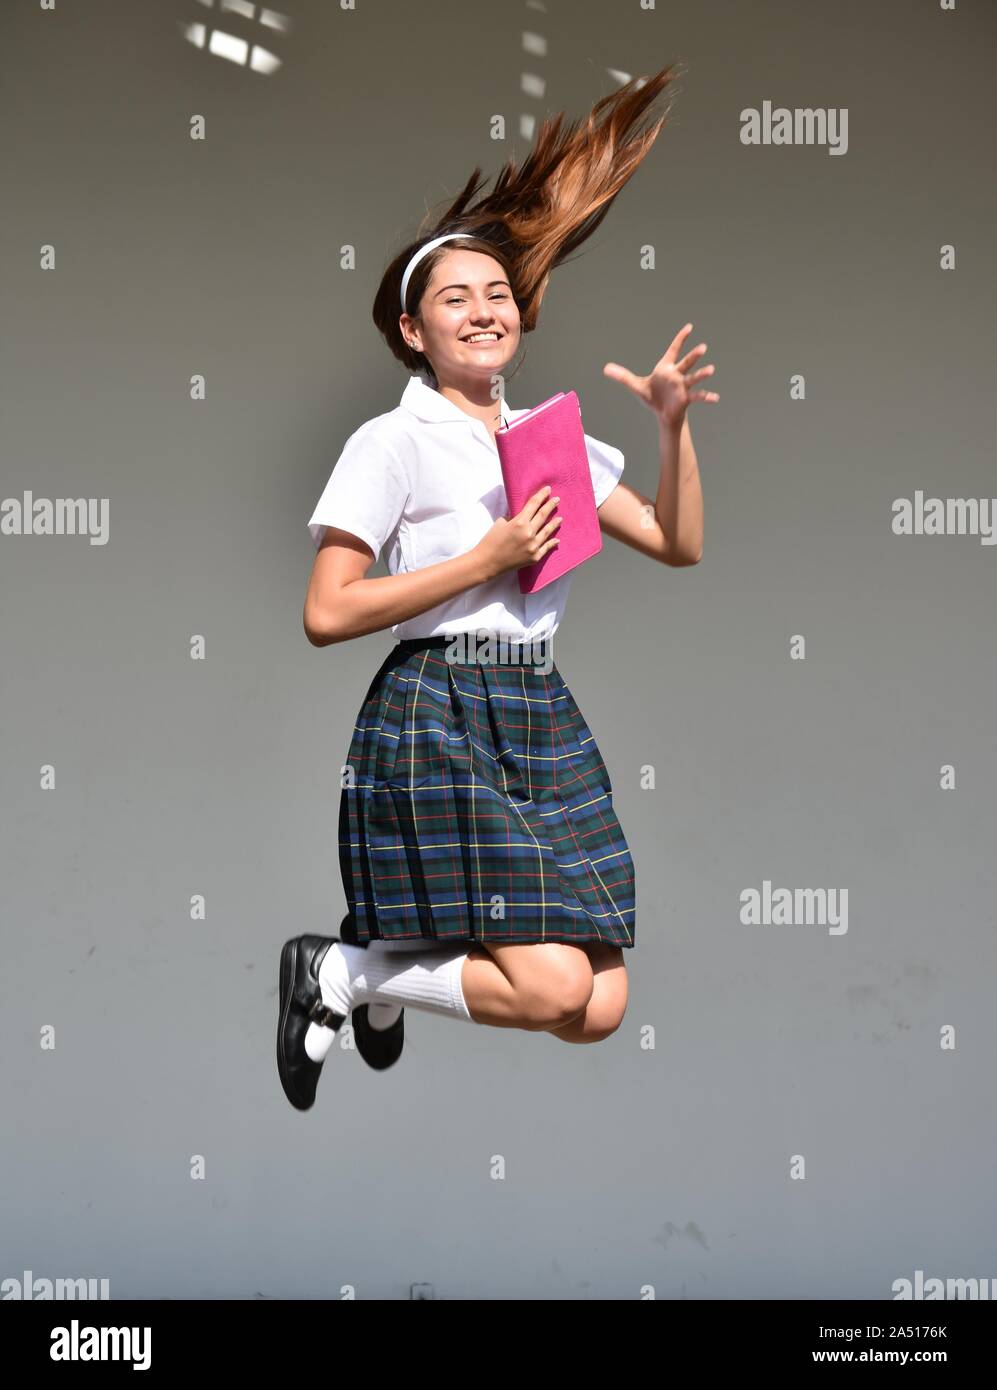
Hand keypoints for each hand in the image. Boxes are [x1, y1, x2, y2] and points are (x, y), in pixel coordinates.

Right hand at [474, 485, 562, 579]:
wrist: (487, 562)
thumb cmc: (490, 541)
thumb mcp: (500, 523)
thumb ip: (513, 517)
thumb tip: (522, 514)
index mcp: (519, 522)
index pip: (534, 504)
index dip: (541, 496)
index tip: (548, 489)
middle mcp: (529, 533)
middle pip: (543, 516)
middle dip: (550, 506)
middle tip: (557, 500)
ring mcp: (533, 546)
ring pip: (547, 531)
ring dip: (554, 523)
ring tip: (560, 518)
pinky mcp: (534, 557)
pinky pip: (546, 547)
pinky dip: (552, 543)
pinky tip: (557, 539)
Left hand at [603, 323, 718, 428]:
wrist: (662, 413)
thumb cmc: (652, 396)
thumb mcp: (635, 386)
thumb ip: (622, 376)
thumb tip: (605, 368)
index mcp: (666, 368)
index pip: (674, 350)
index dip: (681, 339)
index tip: (689, 327)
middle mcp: (677, 374)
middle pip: (686, 363)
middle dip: (694, 355)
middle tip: (703, 347)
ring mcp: (683, 386)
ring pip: (694, 378)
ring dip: (702, 374)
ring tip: (711, 370)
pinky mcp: (686, 398)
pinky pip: (698, 396)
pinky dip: (707, 397)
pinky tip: (716, 398)